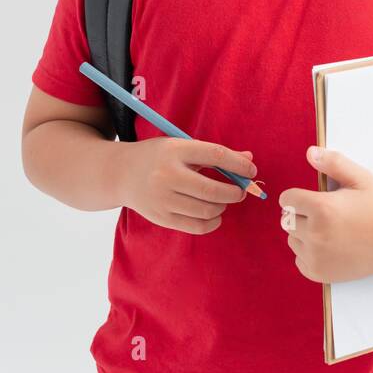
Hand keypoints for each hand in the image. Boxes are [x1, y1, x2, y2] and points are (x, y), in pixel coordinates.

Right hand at [115, 138, 257, 232]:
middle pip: (212, 189)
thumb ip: (215, 153)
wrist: (120, 174)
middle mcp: (167, 175)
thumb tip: (249, 159)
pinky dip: (212, 222)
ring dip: (223, 207)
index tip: (251, 171)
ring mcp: (162, 199)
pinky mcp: (161, 217)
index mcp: (174, 150)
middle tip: (241, 191)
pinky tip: (214, 214)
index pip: (215, 155)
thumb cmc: (158, 157)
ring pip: (206, 210)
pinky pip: (196, 226)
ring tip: (224, 200)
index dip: (239, 165)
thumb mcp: (182, 147)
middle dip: (235, 192)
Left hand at [278, 146, 372, 282]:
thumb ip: (333, 163)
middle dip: (302, 215)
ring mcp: (316, 256)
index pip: (287, 199)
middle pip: (288, 220)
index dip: (299, 196)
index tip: (314, 199)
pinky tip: (329, 247)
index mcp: (322, 208)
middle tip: (326, 216)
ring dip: (304, 234)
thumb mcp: (359, 178)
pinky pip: (299, 260)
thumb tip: (310, 152)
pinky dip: (309, 254)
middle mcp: (315, 234)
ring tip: (329, 231)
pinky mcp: (319, 273)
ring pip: (292, 240)